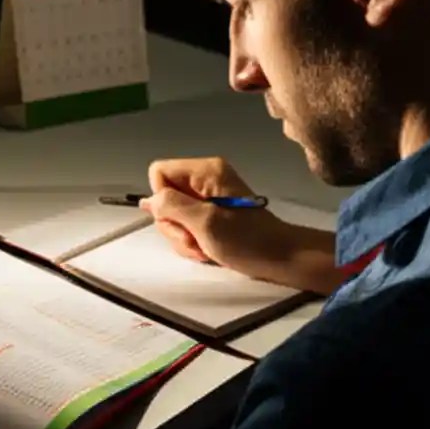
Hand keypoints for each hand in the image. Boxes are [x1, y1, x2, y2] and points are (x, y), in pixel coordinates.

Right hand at [141, 157, 294, 274]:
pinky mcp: (211, 213)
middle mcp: (204, 179)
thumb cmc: (247, 240)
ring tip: (203, 247)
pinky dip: (191, 240)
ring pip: (173, 215)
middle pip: (164, 197)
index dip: (162, 199)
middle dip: (174, 225)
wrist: (278, 256)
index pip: (159, 172)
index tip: (181, 219)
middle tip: (194, 239)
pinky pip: (185, 224)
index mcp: (205, 172)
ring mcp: (208, 197)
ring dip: (182, 237)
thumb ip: (172, 206)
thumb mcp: (205, 222)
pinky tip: (206, 248)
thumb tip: (151, 200)